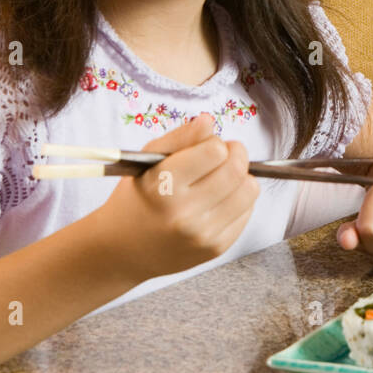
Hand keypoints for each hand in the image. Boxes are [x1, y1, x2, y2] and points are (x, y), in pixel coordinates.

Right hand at [93, 113, 259, 282]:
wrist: (123, 252)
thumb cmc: (137, 198)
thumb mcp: (147, 161)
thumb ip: (180, 137)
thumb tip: (209, 121)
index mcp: (163, 185)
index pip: (215, 150)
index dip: (215, 143)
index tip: (208, 147)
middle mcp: (183, 212)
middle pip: (236, 169)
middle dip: (237, 154)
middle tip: (225, 155)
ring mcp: (202, 234)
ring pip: (249, 191)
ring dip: (243, 177)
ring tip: (225, 177)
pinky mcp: (216, 248)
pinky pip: (247, 213)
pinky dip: (239, 201)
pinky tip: (220, 201)